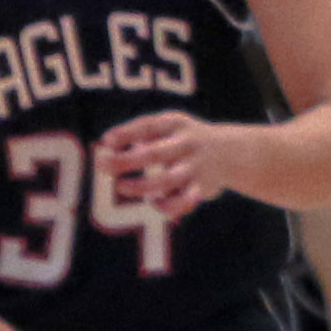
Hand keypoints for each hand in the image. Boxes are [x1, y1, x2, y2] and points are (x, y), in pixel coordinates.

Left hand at [96, 108, 240, 219]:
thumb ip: (142, 133)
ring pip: (164, 182)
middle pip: (153, 154)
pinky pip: (178, 203)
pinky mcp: (200, 189)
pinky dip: (163, 206)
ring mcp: (194, 167)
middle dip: (126, 160)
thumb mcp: (170, 126)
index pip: (149, 126)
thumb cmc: (186, 139)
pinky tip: (152, 201)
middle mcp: (186, 143)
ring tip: (120, 185)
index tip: (106, 140)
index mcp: (177, 124)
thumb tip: (106, 143)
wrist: (229, 151)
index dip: (127, 132)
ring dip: (139, 186)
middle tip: (101, 165)